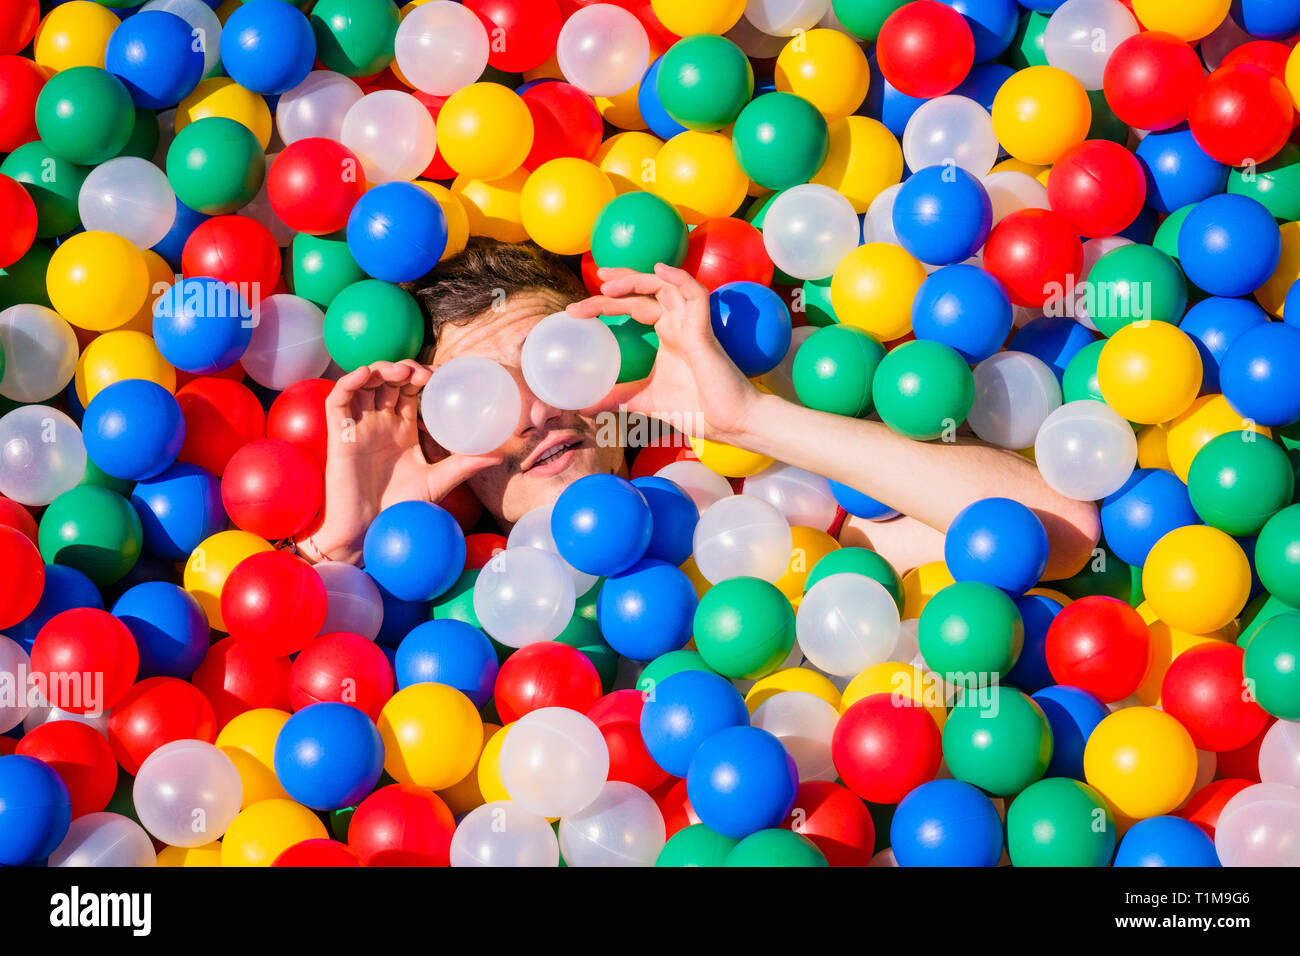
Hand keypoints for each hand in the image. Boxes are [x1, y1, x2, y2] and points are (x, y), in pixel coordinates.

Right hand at [300, 360, 500, 563]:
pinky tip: (366, 374)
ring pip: (365, 383)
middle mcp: (380, 422)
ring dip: (382, 369)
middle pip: (389, 380)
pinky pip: (338, 398)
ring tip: (402, 373)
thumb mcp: (437, 482)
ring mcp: (359, 425)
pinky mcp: (339, 434)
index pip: (411, 389)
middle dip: (405, 368)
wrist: (368, 532)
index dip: (422, 374)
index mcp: (402, 428)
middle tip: (425, 375)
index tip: (442, 374)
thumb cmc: (399, 509)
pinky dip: (349, 380)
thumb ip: (463, 466)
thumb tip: (499, 455)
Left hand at [566, 264, 760, 442]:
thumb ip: (616, 399)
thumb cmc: (697, 410)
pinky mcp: (704, 331)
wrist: (731, 424)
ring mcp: (692, 325)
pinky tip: (659, 271)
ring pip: (666, 286)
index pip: (633, 305)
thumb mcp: (644, 402)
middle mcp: (678, 324)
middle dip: (617, 281)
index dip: (606, 302)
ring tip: (609, 283)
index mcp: (667, 335)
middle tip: (593, 279)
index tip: (576, 311)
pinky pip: (695, 295)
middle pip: (645, 290)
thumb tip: (583, 407)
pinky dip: (679, 279)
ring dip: (638, 279)